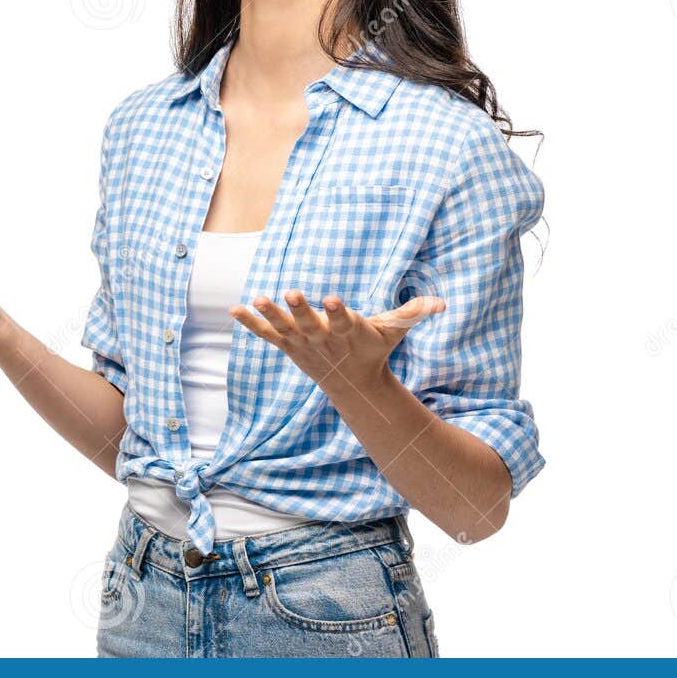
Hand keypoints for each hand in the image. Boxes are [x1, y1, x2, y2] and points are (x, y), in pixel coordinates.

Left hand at [227, 290, 446, 393]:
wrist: (351, 385)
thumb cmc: (372, 349)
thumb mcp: (392, 332)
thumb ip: (412, 315)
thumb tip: (442, 303)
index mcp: (349, 332)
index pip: (343, 319)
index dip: (337, 310)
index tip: (330, 297)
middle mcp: (323, 339)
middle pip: (310, 323)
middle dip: (301, 310)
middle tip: (291, 292)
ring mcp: (302, 344)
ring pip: (284, 328)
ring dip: (270, 314)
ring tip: (257, 298)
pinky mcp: (287, 346)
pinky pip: (266, 335)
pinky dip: (251, 323)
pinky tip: (234, 309)